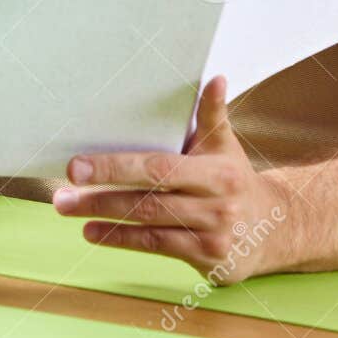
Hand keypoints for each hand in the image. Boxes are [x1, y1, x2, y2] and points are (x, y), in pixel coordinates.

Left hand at [51, 75, 289, 282]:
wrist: (275, 229)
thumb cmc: (234, 179)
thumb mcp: (225, 145)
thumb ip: (211, 114)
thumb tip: (215, 78)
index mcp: (218, 171)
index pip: (158, 168)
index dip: (116, 167)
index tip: (77, 165)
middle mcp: (216, 204)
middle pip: (149, 199)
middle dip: (101, 195)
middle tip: (63, 192)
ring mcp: (212, 234)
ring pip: (148, 224)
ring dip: (103, 217)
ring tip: (67, 208)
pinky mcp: (206, 259)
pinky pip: (156, 246)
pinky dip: (121, 239)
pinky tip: (93, 232)